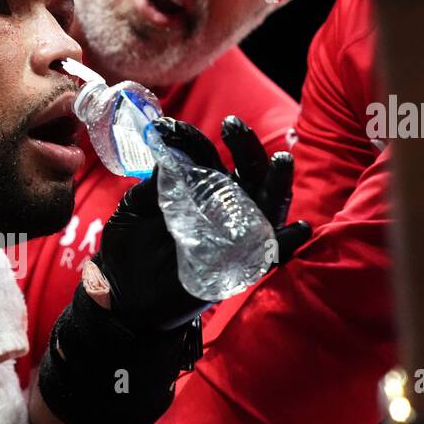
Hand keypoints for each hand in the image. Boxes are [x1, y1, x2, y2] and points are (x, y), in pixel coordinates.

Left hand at [93, 115, 309, 330]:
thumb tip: (171, 158)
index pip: (204, 158)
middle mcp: (220, 208)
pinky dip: (287, 242)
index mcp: (196, 189)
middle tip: (232, 126)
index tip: (166, 129)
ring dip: (278, 183)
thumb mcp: (133, 211)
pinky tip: (299, 229)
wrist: (123, 297)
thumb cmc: (129, 249)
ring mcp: (232, 236)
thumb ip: (151, 187)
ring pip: (266, 205)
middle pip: (246, 172)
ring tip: (282, 160)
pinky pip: (270, 254)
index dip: (190, 140)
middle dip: (245, 147)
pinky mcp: (237, 266)